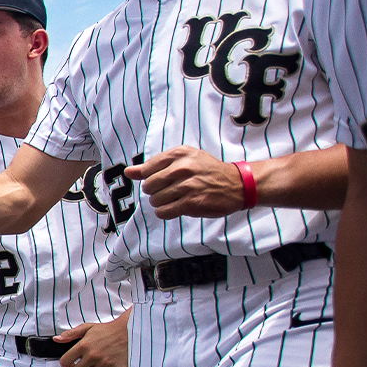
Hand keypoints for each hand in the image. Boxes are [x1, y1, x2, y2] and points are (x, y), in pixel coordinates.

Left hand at [54, 310, 129, 366]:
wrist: (129, 332)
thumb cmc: (108, 331)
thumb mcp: (87, 328)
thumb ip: (70, 334)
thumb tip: (57, 339)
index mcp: (84, 345)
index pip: (65, 361)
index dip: (65, 363)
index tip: (69, 363)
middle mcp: (94, 355)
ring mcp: (105, 363)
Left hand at [124, 146, 243, 218]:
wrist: (237, 184)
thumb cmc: (207, 170)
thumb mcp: (183, 159)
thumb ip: (153, 166)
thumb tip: (128, 172)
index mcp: (179, 154)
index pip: (147, 169)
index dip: (150, 178)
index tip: (161, 180)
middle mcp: (182, 168)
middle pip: (149, 186)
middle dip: (154, 192)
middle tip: (168, 191)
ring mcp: (188, 186)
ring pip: (155, 200)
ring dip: (161, 203)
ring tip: (174, 198)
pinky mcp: (192, 203)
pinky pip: (164, 212)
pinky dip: (165, 212)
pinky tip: (175, 207)